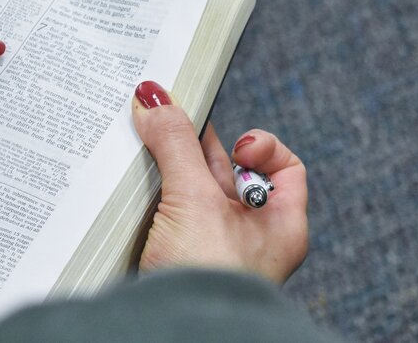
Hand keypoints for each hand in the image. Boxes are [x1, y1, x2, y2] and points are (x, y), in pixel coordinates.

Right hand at [132, 80, 307, 283]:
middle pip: (227, 173)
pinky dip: (152, 200)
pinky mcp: (176, 260)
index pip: (284, 166)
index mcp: (279, 224)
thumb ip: (175, 144)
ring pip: (192, 192)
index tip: (234, 145)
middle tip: (170, 129)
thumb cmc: (206, 278)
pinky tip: (134, 192)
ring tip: (146, 158)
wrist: (171, 334)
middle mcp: (249, 237)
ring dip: (169, 172)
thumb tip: (154, 98)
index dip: (260, 145)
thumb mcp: (194, 199)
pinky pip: (167, 215)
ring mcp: (211, 250)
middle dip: (197, 150)